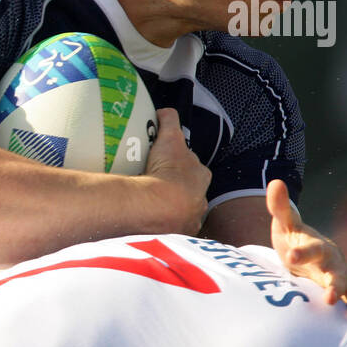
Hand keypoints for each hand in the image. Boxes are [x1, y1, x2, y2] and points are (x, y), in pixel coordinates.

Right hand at [143, 108, 210, 234]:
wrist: (160, 207)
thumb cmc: (168, 171)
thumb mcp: (169, 137)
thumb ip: (168, 120)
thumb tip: (163, 111)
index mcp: (201, 176)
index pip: (194, 168)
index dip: (182, 165)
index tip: (167, 164)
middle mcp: (200, 200)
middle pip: (190, 191)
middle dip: (178, 189)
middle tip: (155, 185)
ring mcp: (189, 220)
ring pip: (181, 212)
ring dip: (169, 209)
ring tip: (149, 205)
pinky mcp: (176, 235)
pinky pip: (168, 228)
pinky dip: (160, 224)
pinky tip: (146, 220)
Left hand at [266, 179, 346, 319]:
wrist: (305, 250)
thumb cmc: (294, 237)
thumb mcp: (285, 223)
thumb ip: (280, 206)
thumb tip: (274, 182)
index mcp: (318, 245)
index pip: (311, 248)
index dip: (302, 252)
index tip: (291, 257)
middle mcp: (334, 262)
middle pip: (338, 273)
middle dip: (336, 285)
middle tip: (329, 298)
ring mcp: (340, 277)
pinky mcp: (342, 292)